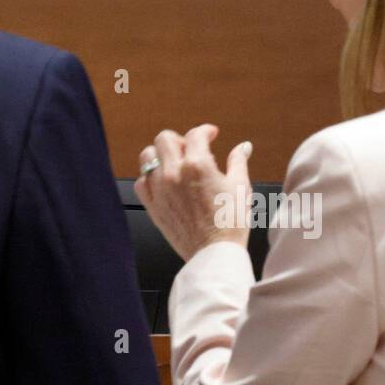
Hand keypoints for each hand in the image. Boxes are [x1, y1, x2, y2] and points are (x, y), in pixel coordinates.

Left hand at [133, 124, 253, 261]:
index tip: (210, 135)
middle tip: (191, 149)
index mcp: (198, 165)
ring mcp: (160, 189)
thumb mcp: (240, 187)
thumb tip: (243, 147)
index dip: (205, 131)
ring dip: (160, 154)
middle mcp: (174, 173)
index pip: (195, 134)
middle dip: (180, 139)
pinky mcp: (152, 205)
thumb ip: (238, 162)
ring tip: (173, 162)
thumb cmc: (230, 222)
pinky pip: (141, 182)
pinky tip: (162, 181)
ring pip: (148, 156)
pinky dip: (149, 178)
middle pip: (165, 139)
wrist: (215, 253)